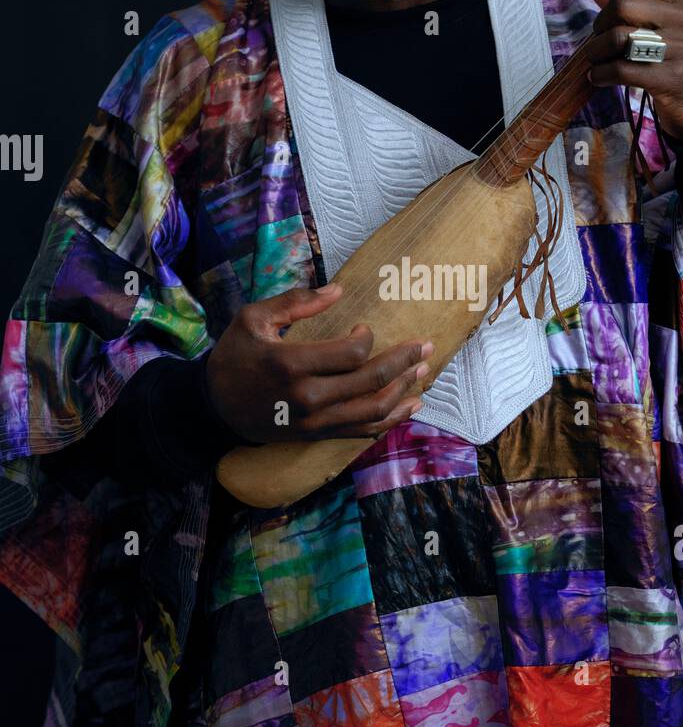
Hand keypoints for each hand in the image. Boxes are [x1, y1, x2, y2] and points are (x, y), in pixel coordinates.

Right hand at [206, 283, 432, 442]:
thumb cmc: (233, 357)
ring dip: (404, 391)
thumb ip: (296, 302)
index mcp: (291, 364)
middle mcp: (308, 397)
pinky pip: (362, 431)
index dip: (367, 337)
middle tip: (426, 345)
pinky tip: (410, 406)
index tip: (363, 328)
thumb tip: (338, 290)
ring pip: (373, 410)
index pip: (351, 353)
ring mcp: (315, 422)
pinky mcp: (317, 436)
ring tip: (424, 372)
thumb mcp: (253, 319)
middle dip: (405, 361)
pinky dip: (391, 420)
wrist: (212, 407)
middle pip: (371, 381)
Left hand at [580, 0, 682, 141]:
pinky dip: (601, 75)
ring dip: (597, 52)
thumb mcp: (662, 25)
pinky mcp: (673, 80)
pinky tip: (598, 78)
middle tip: (602, 42)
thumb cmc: (678, 62)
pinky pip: (622, 70)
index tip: (613, 18)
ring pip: (620, 37)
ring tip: (596, 62)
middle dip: (601, 24)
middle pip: (623, 3)